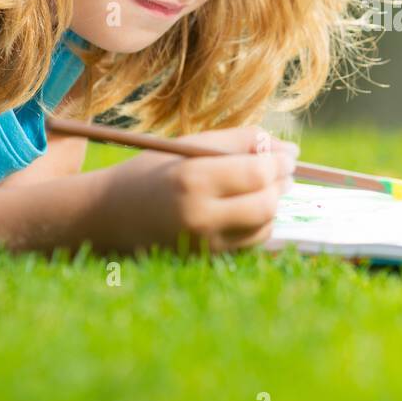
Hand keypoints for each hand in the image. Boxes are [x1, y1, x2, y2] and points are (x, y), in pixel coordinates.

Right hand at [94, 126, 299, 252]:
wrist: (111, 214)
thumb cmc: (155, 170)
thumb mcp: (193, 145)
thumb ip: (241, 141)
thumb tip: (291, 149)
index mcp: (192, 180)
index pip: (257, 174)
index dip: (280, 162)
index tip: (289, 153)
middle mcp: (198, 216)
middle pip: (265, 204)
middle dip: (281, 185)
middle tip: (285, 170)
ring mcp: (202, 243)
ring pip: (263, 225)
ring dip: (273, 203)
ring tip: (266, 185)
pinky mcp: (206, 259)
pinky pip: (250, 241)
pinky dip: (259, 222)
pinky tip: (250, 205)